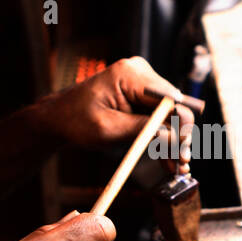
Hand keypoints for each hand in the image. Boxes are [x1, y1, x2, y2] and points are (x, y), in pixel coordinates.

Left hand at [37, 57, 194, 173]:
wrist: (57, 119)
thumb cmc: (75, 122)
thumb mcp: (110, 130)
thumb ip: (144, 130)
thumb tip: (176, 136)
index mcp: (130, 75)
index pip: (171, 98)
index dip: (182, 125)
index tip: (184, 150)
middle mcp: (139, 73)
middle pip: (173, 106)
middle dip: (178, 137)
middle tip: (182, 164)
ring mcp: (140, 82)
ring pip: (168, 114)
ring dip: (172, 141)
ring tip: (176, 167)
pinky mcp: (139, 94)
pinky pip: (157, 115)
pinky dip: (161, 136)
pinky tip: (166, 159)